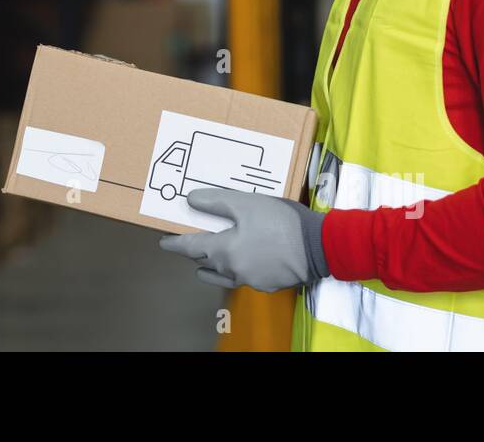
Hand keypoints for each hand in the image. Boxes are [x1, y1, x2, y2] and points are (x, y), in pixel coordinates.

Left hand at [158, 189, 328, 291]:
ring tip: (211, 257)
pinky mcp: (269, 284)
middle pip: (206, 263)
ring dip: (213, 266)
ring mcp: (251, 281)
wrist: (319, 246)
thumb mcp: (246, 203)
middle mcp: (233, 271)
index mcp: (223, 252)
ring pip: (223, 274)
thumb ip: (215, 201)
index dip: (175, 244)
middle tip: (189, 244)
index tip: (164, 241)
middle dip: (195, 253)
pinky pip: (244, 277)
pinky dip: (237, 268)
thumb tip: (190, 200)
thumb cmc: (280, 223)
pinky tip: (244, 258)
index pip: (190, 248)